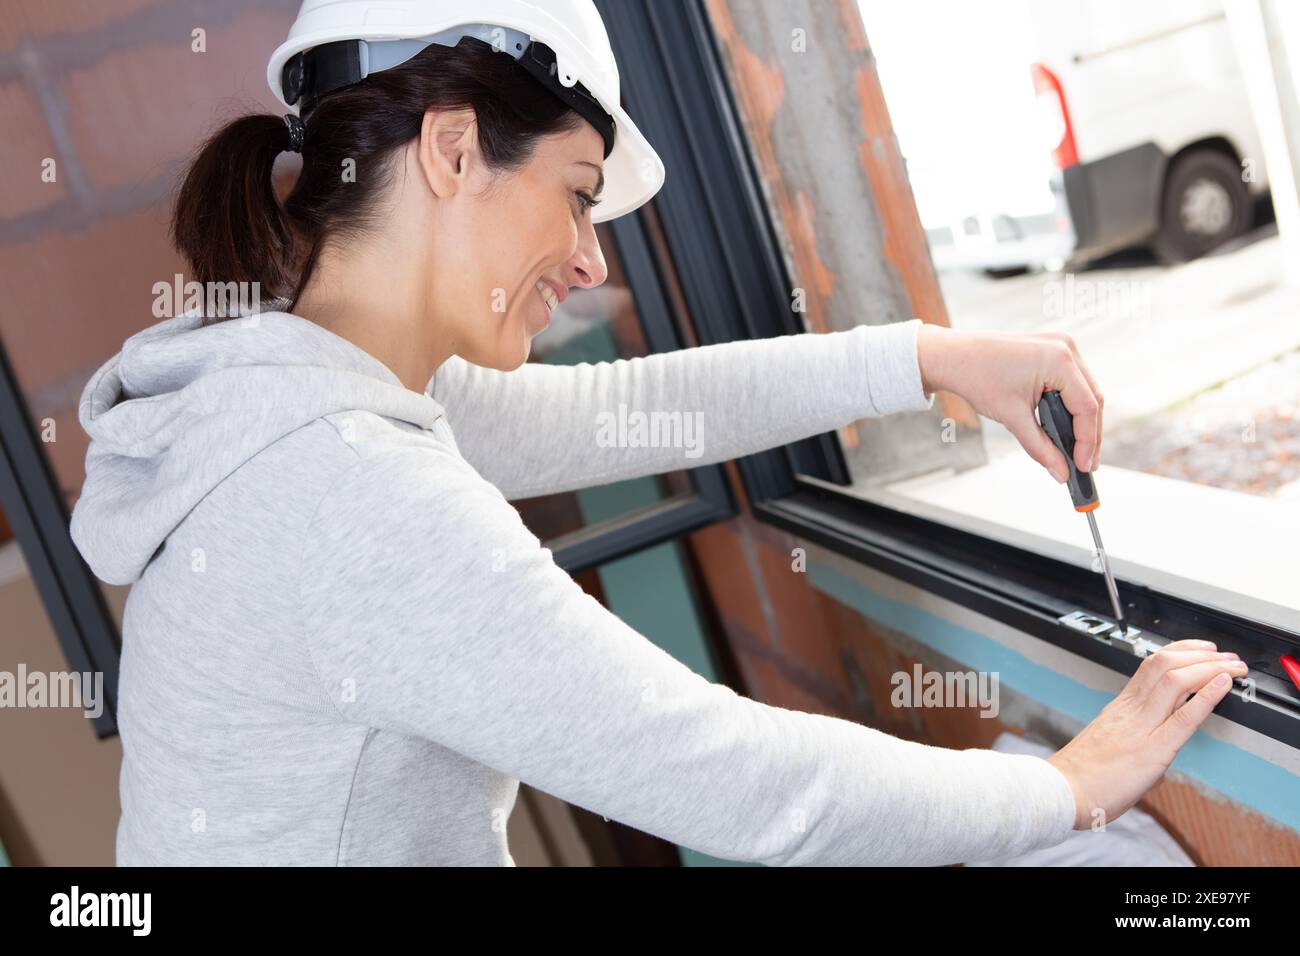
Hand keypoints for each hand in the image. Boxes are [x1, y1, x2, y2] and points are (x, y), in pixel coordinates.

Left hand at [916, 325, 1103, 480]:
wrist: (953, 356)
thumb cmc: (977, 378)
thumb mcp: (1012, 418)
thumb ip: (1040, 448)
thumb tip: (1061, 473)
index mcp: (1060, 359)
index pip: (1087, 407)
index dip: (1087, 441)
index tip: (1083, 467)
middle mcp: (1066, 347)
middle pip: (1092, 398)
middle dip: (1089, 434)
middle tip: (1086, 464)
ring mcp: (1061, 344)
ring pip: (1085, 390)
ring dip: (1082, 420)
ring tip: (1079, 451)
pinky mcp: (1053, 348)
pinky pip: (1072, 381)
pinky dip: (1071, 404)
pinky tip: (1068, 426)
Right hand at [1046, 640, 1245, 828]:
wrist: (1062, 792)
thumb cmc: (1080, 775)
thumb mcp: (1105, 743)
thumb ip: (1133, 736)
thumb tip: (1157, 743)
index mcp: (1120, 707)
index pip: (1152, 665)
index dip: (1181, 651)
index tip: (1202, 650)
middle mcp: (1130, 709)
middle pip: (1165, 664)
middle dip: (1201, 654)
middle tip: (1225, 655)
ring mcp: (1141, 726)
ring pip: (1175, 680)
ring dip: (1209, 667)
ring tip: (1231, 666)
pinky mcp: (1153, 750)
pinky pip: (1184, 716)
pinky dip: (1207, 696)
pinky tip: (1222, 685)